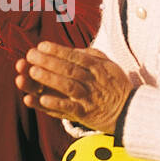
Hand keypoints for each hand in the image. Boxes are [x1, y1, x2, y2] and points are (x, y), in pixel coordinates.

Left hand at [15, 41, 133, 132]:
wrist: (129, 111)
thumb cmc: (114, 85)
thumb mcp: (108, 65)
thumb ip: (90, 55)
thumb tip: (70, 49)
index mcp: (97, 67)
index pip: (75, 56)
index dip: (57, 50)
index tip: (41, 46)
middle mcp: (92, 81)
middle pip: (68, 69)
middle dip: (48, 61)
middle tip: (30, 55)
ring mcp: (89, 98)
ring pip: (67, 86)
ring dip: (49, 79)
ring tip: (32, 72)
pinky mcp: (86, 114)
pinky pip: (70, 108)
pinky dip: (56, 104)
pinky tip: (42, 99)